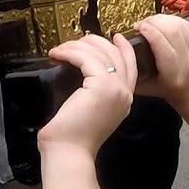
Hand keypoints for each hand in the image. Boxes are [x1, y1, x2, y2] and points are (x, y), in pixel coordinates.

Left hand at [38, 34, 137, 156]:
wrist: (69, 152)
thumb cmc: (73, 137)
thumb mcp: (91, 111)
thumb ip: (95, 94)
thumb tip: (82, 71)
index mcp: (124, 100)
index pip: (130, 66)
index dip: (124, 48)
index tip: (115, 36)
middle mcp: (125, 93)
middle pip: (116, 54)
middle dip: (96, 42)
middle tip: (77, 41)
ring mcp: (115, 88)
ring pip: (100, 53)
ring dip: (77, 46)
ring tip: (60, 49)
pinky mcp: (101, 85)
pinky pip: (85, 57)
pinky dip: (70, 52)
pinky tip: (57, 54)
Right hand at [134, 14, 188, 106]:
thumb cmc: (162, 87)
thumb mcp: (143, 86)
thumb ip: (131, 71)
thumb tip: (117, 48)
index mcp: (174, 76)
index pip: (164, 49)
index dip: (151, 33)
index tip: (138, 27)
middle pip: (173, 32)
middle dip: (155, 22)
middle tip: (142, 23)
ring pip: (180, 25)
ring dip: (163, 19)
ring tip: (151, 22)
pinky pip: (188, 24)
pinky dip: (174, 20)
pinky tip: (164, 23)